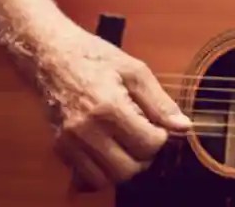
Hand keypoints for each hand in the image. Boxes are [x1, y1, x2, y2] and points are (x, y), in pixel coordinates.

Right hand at [33, 27, 192, 190]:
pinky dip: (103, 168)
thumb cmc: (94, 58)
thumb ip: (160, 102)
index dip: (161, 138)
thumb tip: (183, 126)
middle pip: (127, 169)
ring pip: (106, 179)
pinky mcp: (60, 148)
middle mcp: (86, 129)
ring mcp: (70, 142)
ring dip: (124, 166)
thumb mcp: (134, 70)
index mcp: (108, 107)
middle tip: (145, 137)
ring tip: (128, 144)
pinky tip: (109, 147)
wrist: (50, 56)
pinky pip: (87, 175)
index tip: (158, 125)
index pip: (147, 145)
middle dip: (144, 157)